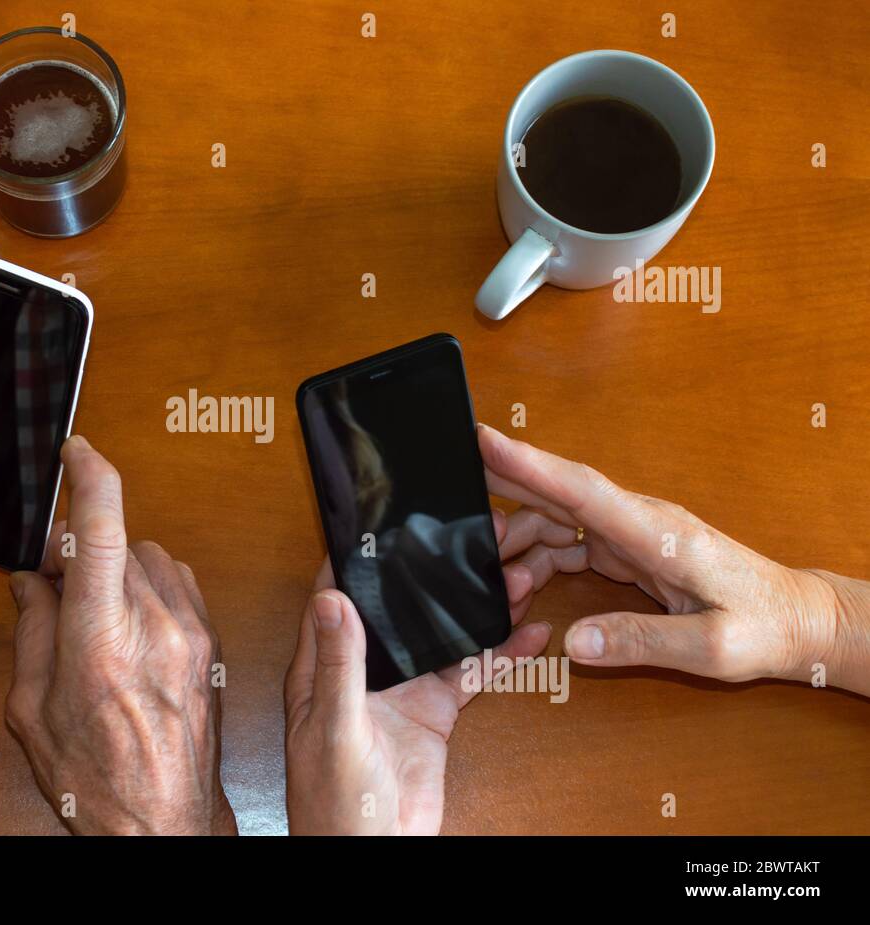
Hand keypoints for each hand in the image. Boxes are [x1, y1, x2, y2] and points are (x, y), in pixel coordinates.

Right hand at [5, 436, 236, 834]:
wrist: (163, 822)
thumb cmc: (95, 778)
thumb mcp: (31, 710)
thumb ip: (30, 633)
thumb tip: (31, 583)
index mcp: (99, 642)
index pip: (99, 531)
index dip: (89, 475)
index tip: (76, 451)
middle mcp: (154, 627)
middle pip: (119, 540)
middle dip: (82, 549)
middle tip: (57, 585)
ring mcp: (191, 632)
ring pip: (152, 556)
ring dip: (120, 567)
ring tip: (97, 613)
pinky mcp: (213, 640)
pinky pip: (181, 580)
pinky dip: (152, 586)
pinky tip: (134, 621)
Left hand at [284, 528, 551, 834]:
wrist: (373, 854)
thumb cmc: (333, 804)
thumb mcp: (335, 728)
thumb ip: (338, 664)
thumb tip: (331, 599)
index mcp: (324, 667)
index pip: (336, 596)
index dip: (359, 559)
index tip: (388, 520)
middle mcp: (364, 671)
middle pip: (401, 608)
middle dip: (436, 572)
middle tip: (478, 538)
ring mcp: (403, 690)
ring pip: (443, 634)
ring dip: (477, 606)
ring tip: (517, 574)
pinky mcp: (434, 715)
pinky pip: (470, 674)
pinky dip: (501, 654)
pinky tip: (531, 636)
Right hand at [477, 423, 869, 694]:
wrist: (797, 620)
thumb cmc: (763, 628)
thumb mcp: (711, 649)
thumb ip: (641, 641)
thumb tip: (573, 643)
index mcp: (656, 532)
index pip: (580, 488)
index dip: (527, 463)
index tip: (483, 438)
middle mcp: (638, 521)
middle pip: (556, 493)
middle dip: (502, 489)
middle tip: (447, 496)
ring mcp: (631, 532)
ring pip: (555, 521)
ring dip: (518, 544)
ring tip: (490, 581)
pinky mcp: (628, 548)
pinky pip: (569, 542)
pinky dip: (539, 561)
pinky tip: (520, 587)